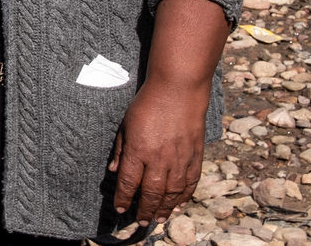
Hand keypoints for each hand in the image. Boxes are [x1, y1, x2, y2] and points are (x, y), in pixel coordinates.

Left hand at [109, 0, 227, 225]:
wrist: (178, 88)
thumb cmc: (148, 103)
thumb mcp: (126, 124)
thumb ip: (120, 150)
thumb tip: (115, 172)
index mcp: (139, 150)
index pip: (130, 183)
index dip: (124, 199)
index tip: (120, 209)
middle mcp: (160, 159)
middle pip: (151, 193)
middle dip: (144, 210)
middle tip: (139, 222)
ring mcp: (179, 158)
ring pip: (171, 193)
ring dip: (163, 209)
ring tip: (156, 219)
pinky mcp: (195, 155)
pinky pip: (189, 183)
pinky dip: (183, 197)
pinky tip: (177, 205)